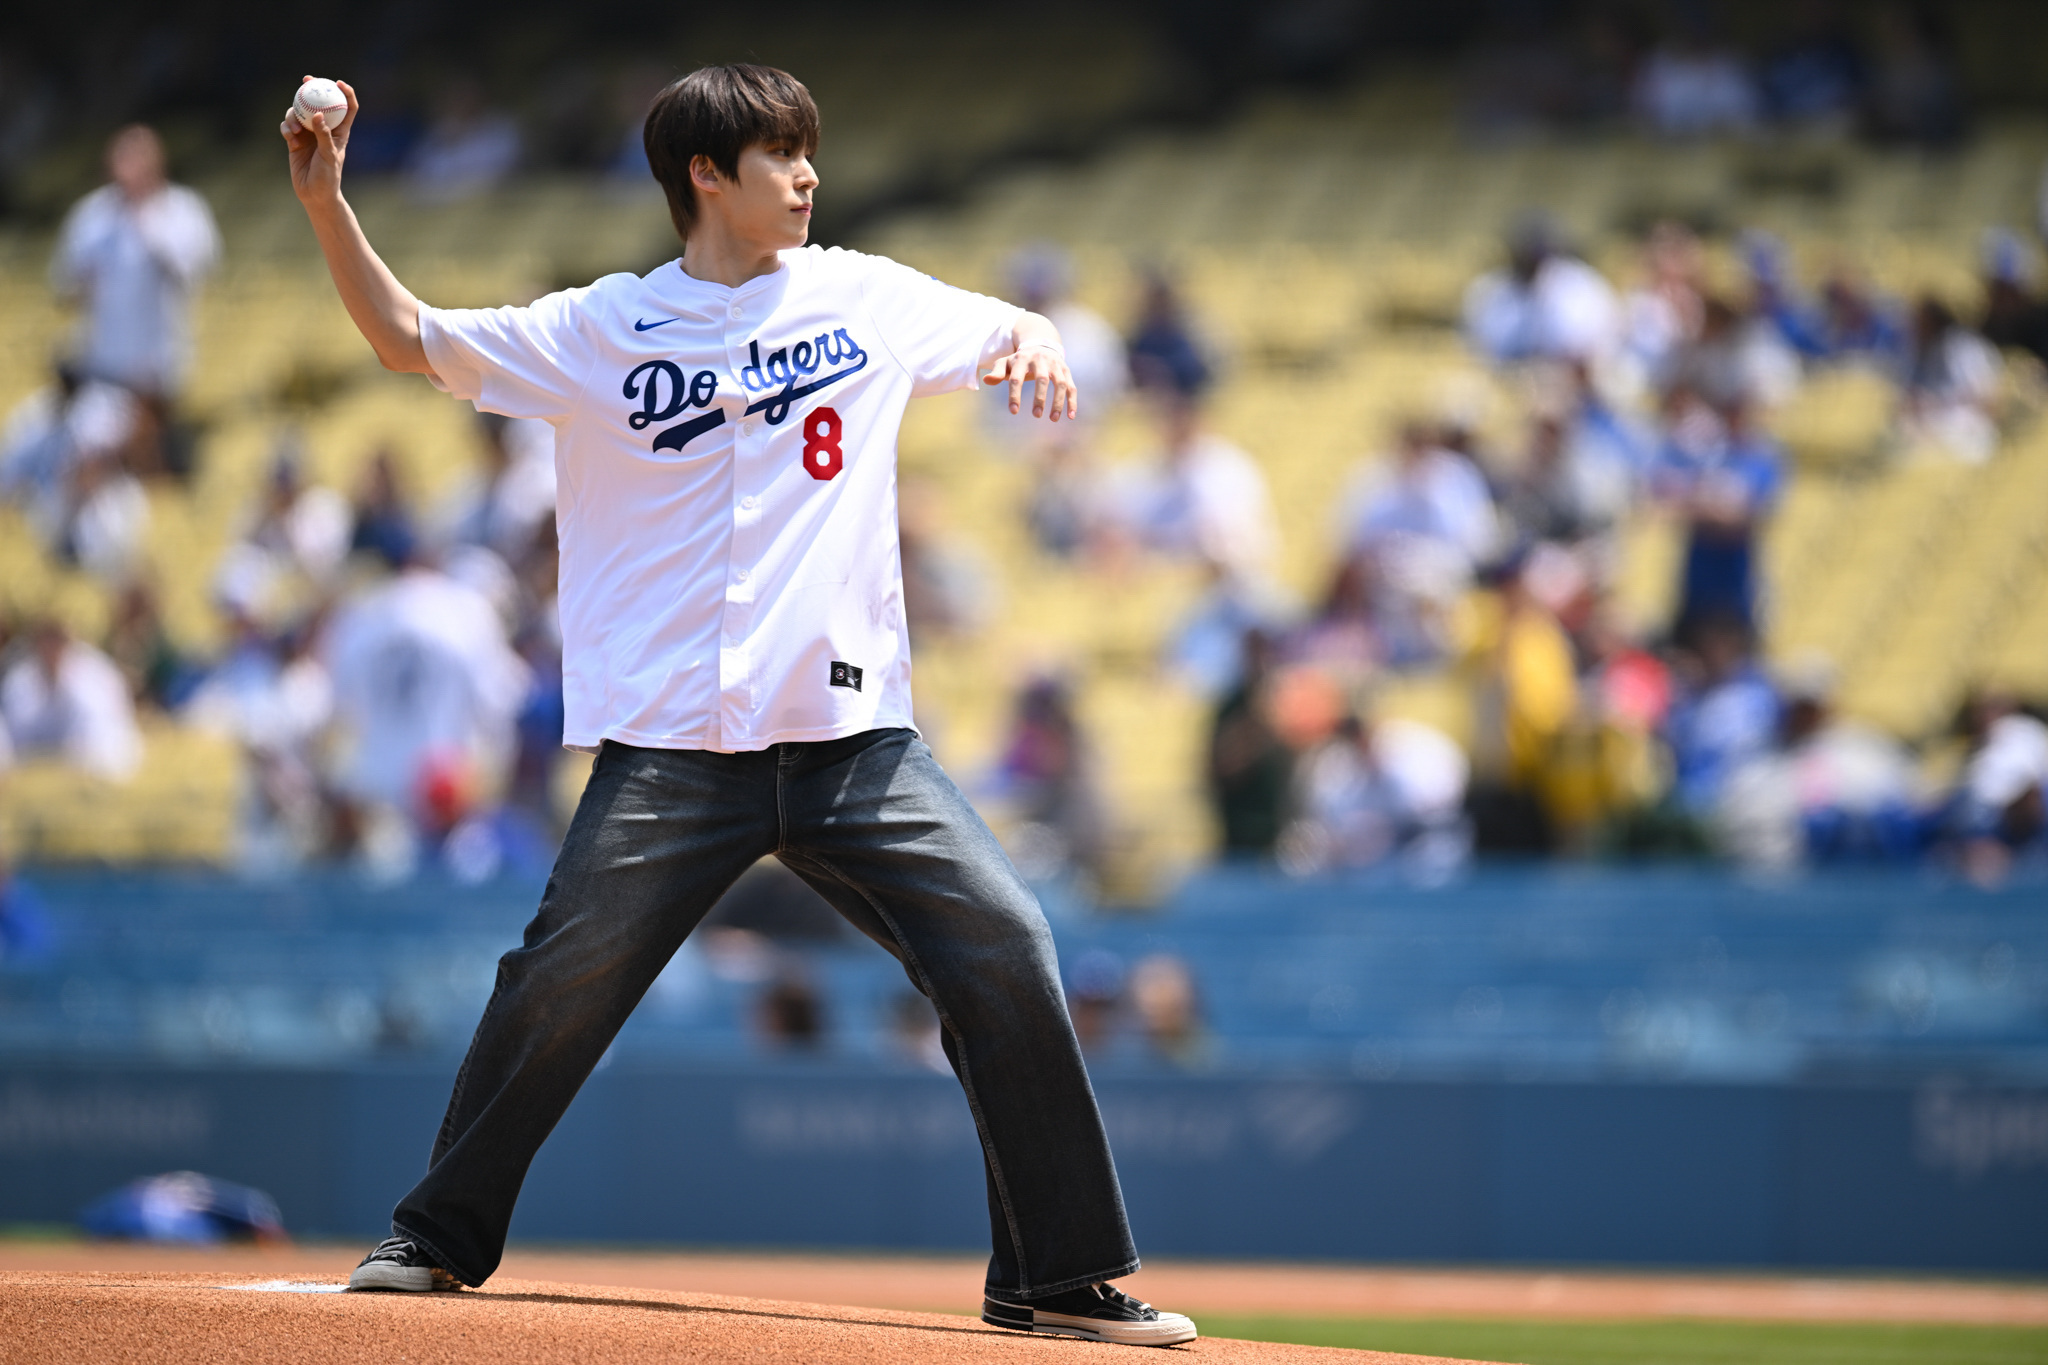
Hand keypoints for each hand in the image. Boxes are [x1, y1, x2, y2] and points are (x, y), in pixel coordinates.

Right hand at [280, 76, 357, 206]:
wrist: (314, 194)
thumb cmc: (328, 176)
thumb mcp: (329, 155)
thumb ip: (323, 135)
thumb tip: (319, 114)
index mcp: (339, 132)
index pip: (346, 108)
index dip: (345, 93)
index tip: (338, 82)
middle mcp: (324, 130)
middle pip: (319, 104)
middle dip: (312, 89)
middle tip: (306, 80)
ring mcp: (308, 135)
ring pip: (299, 113)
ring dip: (294, 116)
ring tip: (295, 130)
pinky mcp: (295, 141)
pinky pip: (288, 127)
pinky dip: (287, 128)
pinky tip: (290, 136)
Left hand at [983, 344, 1076, 421]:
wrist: (1041, 344)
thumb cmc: (1019, 360)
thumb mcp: (1006, 363)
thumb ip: (997, 372)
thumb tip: (987, 381)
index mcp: (1022, 358)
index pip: (1016, 378)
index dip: (1014, 395)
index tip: (1013, 411)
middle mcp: (1041, 360)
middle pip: (1042, 379)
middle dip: (1039, 398)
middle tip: (1036, 415)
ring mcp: (1055, 365)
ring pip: (1060, 383)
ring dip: (1058, 402)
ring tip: (1053, 419)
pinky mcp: (1066, 371)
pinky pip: (1071, 387)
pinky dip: (1072, 401)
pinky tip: (1070, 416)